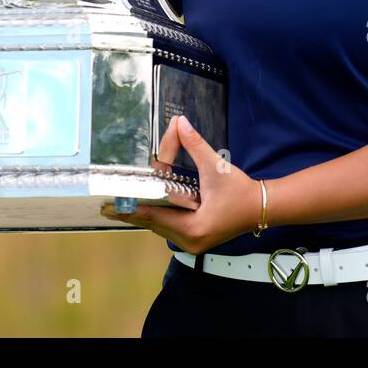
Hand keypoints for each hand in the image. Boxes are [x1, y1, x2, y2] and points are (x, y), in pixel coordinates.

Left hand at [99, 115, 261, 255]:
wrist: (260, 207)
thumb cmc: (240, 190)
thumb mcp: (215, 167)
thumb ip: (194, 145)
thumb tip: (179, 123)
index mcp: (193, 227)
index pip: (153, 216)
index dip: (130, 208)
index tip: (109, 206)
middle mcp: (190, 241)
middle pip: (153, 224)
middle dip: (133, 211)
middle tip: (107, 204)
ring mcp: (193, 244)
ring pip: (160, 228)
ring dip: (145, 214)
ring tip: (121, 204)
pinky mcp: (196, 240)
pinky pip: (169, 229)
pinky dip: (158, 217)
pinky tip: (146, 207)